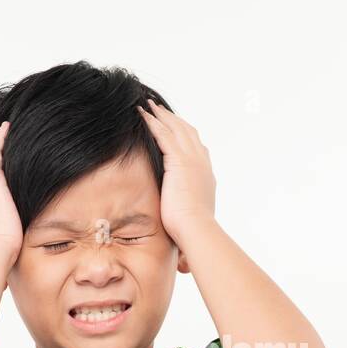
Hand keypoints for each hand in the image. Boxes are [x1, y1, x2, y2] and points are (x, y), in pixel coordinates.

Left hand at [136, 98, 216, 242]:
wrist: (197, 230)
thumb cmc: (194, 232)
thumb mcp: (192, 218)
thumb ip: (187, 216)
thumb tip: (184, 242)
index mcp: (205, 174)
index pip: (196, 148)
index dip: (185, 135)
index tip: (175, 128)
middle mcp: (201, 162)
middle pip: (187, 132)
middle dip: (173, 119)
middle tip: (159, 108)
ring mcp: (191, 160)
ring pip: (175, 129)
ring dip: (161, 115)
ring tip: (148, 105)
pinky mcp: (178, 160)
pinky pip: (163, 134)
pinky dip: (152, 122)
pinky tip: (142, 114)